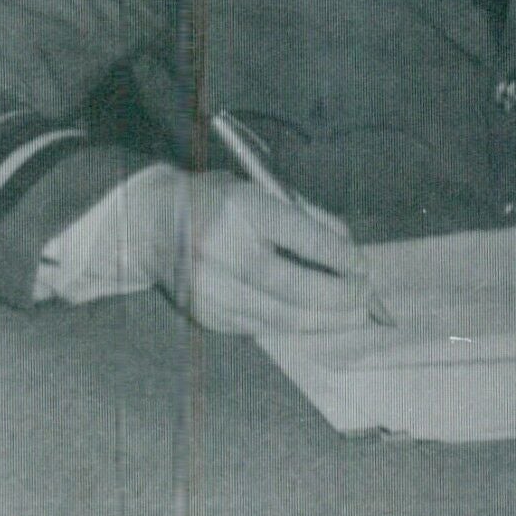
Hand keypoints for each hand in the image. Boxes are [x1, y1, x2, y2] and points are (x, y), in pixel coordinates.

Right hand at [129, 170, 374, 335]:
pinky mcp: (206, 315)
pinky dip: (294, 323)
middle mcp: (222, 250)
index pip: (303, 238)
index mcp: (240, 208)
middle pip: (296, 286)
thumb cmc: (215, 201)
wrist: (149, 225)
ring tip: (352, 314)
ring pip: (281, 315)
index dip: (340, 257)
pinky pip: (261, 326)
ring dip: (324, 319)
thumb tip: (348, 248)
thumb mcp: (258, 189)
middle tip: (366, 297)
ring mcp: (211, 288)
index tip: (364, 267)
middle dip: (339, 296)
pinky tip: (316, 319)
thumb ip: (306, 216)